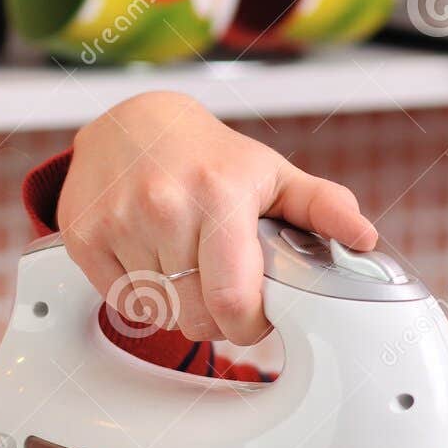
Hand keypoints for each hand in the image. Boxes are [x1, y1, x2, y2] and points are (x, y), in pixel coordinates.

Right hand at [57, 90, 378, 345]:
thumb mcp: (273, 175)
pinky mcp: (83, 235)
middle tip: (225, 294)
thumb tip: (364, 237)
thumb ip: (324, 207)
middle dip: (218, 320)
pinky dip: (145, 296)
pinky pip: (124, 302)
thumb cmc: (210, 156)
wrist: (132, 121)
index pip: (233, 300)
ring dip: (181, 307)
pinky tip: (157, 263)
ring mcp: (118, 220)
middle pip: (196, 316)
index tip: (256, 316)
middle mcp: (164, 205)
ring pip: (161, 314)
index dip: (250, 325)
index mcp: (218, 195)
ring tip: (190, 268)